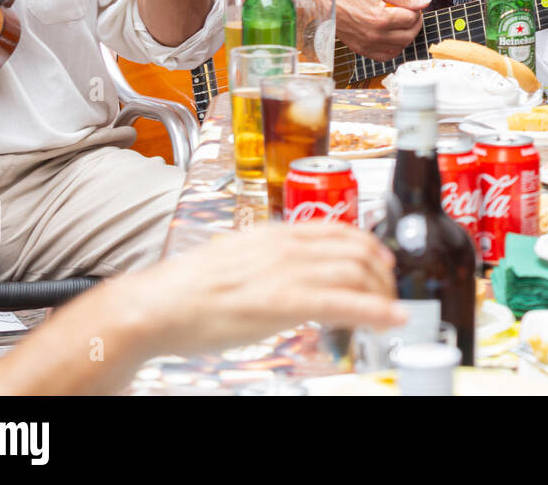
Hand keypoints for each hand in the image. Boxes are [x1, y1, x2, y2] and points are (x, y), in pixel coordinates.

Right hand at [127, 223, 405, 358]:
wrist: (156, 305)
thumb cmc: (188, 289)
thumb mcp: (237, 257)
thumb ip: (268, 258)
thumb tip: (287, 269)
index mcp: (275, 234)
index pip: (338, 229)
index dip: (370, 245)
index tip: (383, 260)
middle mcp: (287, 247)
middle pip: (356, 251)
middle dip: (382, 273)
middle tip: (389, 292)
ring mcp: (287, 273)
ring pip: (356, 273)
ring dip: (383, 293)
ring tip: (389, 310)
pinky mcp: (284, 303)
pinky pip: (345, 304)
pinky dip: (377, 311)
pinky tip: (391, 319)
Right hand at [334, 0, 429, 59]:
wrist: (329, 1)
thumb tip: (426, 2)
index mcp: (381, 18)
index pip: (411, 18)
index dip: (416, 11)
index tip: (413, 6)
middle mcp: (376, 35)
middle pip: (409, 35)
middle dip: (416, 25)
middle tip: (413, 16)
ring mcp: (369, 45)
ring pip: (400, 48)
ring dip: (406, 36)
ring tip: (402, 25)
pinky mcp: (362, 50)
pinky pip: (385, 56)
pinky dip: (393, 49)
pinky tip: (392, 37)